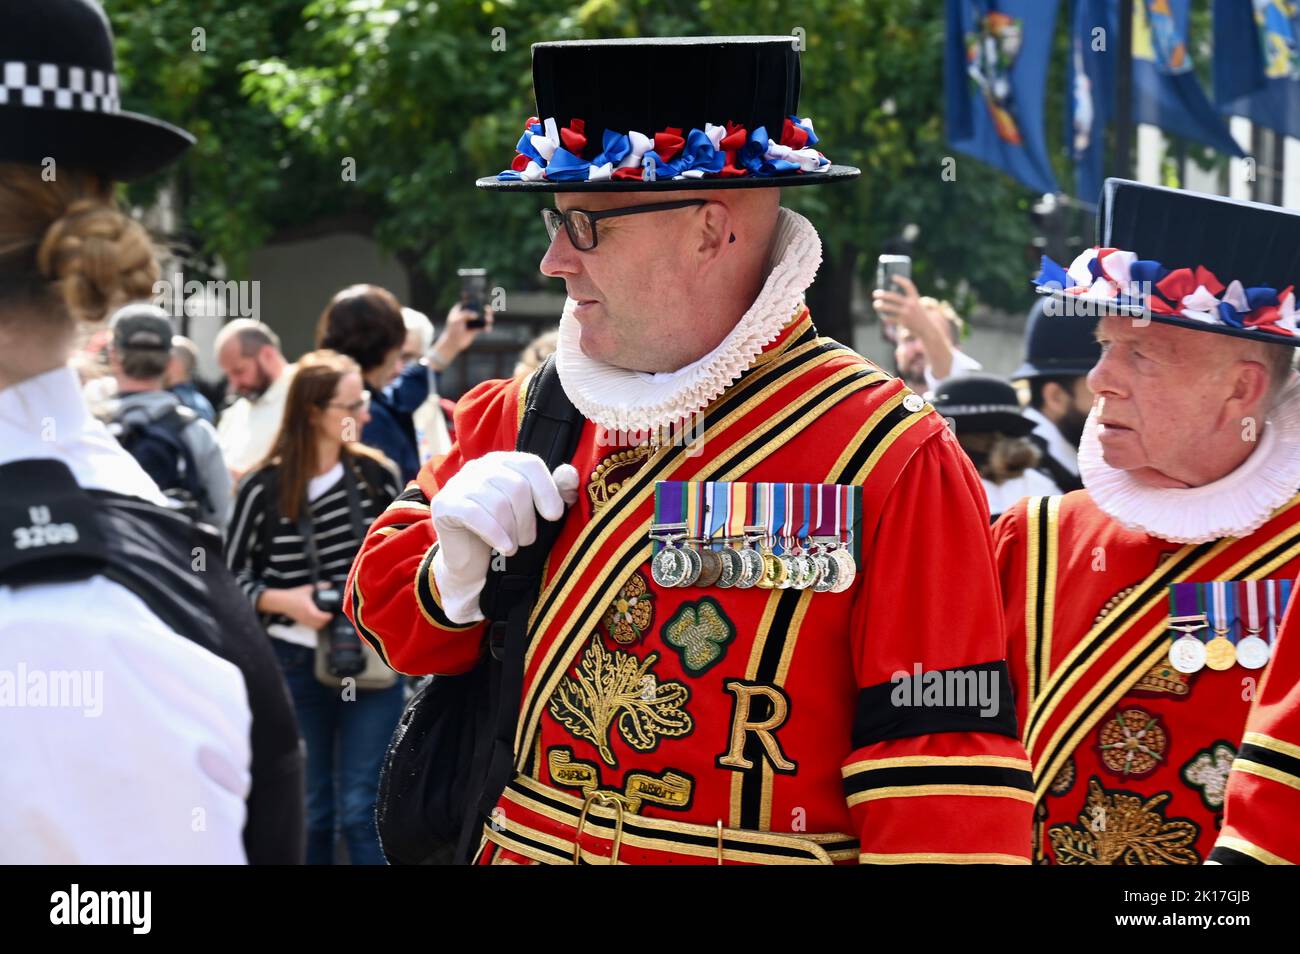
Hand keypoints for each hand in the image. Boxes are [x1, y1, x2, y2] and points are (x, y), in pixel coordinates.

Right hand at [261, 584, 332, 629]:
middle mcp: (307, 617)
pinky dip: (316, 625)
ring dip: (322, 623)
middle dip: (327, 621)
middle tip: (330, 615)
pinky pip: (311, 626)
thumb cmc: (293, 596)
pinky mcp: (301, 621)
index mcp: (310, 610)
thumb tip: (328, 585)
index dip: (329, 616)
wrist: (282, 602)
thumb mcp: (308, 589)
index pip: (322, 618)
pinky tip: (318, 619)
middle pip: (321, 624)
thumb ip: (319, 587)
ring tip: (325, 618)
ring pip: (316, 627)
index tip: (332, 613)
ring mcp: (304, 620)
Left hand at [430, 304, 492, 367]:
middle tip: (489, 309)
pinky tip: (488, 329)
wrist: (453, 342)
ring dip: (487, 318)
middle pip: (477, 310)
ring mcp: (471, 322)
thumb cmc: (452, 330)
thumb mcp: (457, 320)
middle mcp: (466, 314)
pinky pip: (482, 327)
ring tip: (489, 320)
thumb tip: (476, 315)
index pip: (469, 302)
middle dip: (484, 309)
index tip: (482, 301)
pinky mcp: (474, 329)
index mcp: (460, 309)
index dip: (476, 301)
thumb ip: (466, 315)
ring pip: (481, 318)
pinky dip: (486, 327)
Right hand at [430, 452, 579, 623]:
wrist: (471, 560)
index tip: (554, 516)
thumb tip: (570, 473)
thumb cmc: (507, 531)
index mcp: (503, 462)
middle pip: (516, 486)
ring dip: (512, 530)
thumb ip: (556, 491)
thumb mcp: (536, 511)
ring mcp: (459, 483)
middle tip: (528, 539)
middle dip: (528, 519)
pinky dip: (495, 534)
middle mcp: (479, 466)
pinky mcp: (444, 504)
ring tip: (514, 546)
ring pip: (497, 503)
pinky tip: (504, 548)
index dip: (547, 490)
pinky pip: (475, 515)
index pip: (530, 464)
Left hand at [871, 274, 928, 333]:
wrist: (926, 328)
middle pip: (894, 297)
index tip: (893, 277)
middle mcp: (911, 304)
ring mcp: (906, 313)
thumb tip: (888, 295)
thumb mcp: (915, 305)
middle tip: (875, 293)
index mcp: (915, 298)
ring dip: (881, 306)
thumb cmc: (918, 314)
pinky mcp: (903, 322)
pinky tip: (882, 316)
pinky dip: (885, 318)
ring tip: (875, 304)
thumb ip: (906, 299)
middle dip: (883, 295)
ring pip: (890, 308)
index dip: (900, 280)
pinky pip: (890, 319)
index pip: (908, 286)